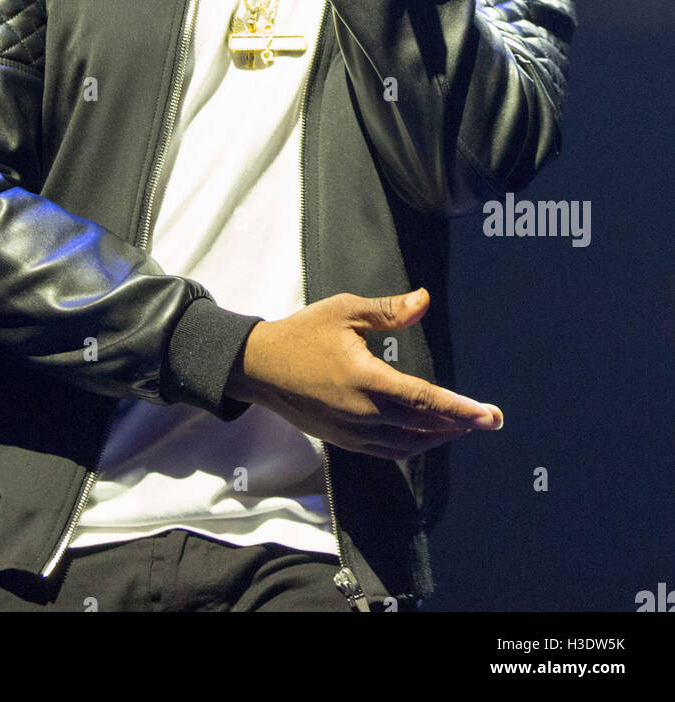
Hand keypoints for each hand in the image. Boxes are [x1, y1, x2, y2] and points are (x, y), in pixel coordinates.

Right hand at [226, 288, 502, 458]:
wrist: (260, 367)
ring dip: (438, 437)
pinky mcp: (343, 441)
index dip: (462, 409)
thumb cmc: (303, 333)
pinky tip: (424, 435)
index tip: (490, 416)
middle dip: (461, 424)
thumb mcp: (345, 311)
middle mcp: (362, 413)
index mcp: (366, 380)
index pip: (425, 400)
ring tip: (462, 426)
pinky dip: (412, 446)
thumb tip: (424, 300)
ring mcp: (352, 432)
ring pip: (408, 445)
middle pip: (423, 426)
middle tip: (489, 420)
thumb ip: (388, 310)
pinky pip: (387, 451)